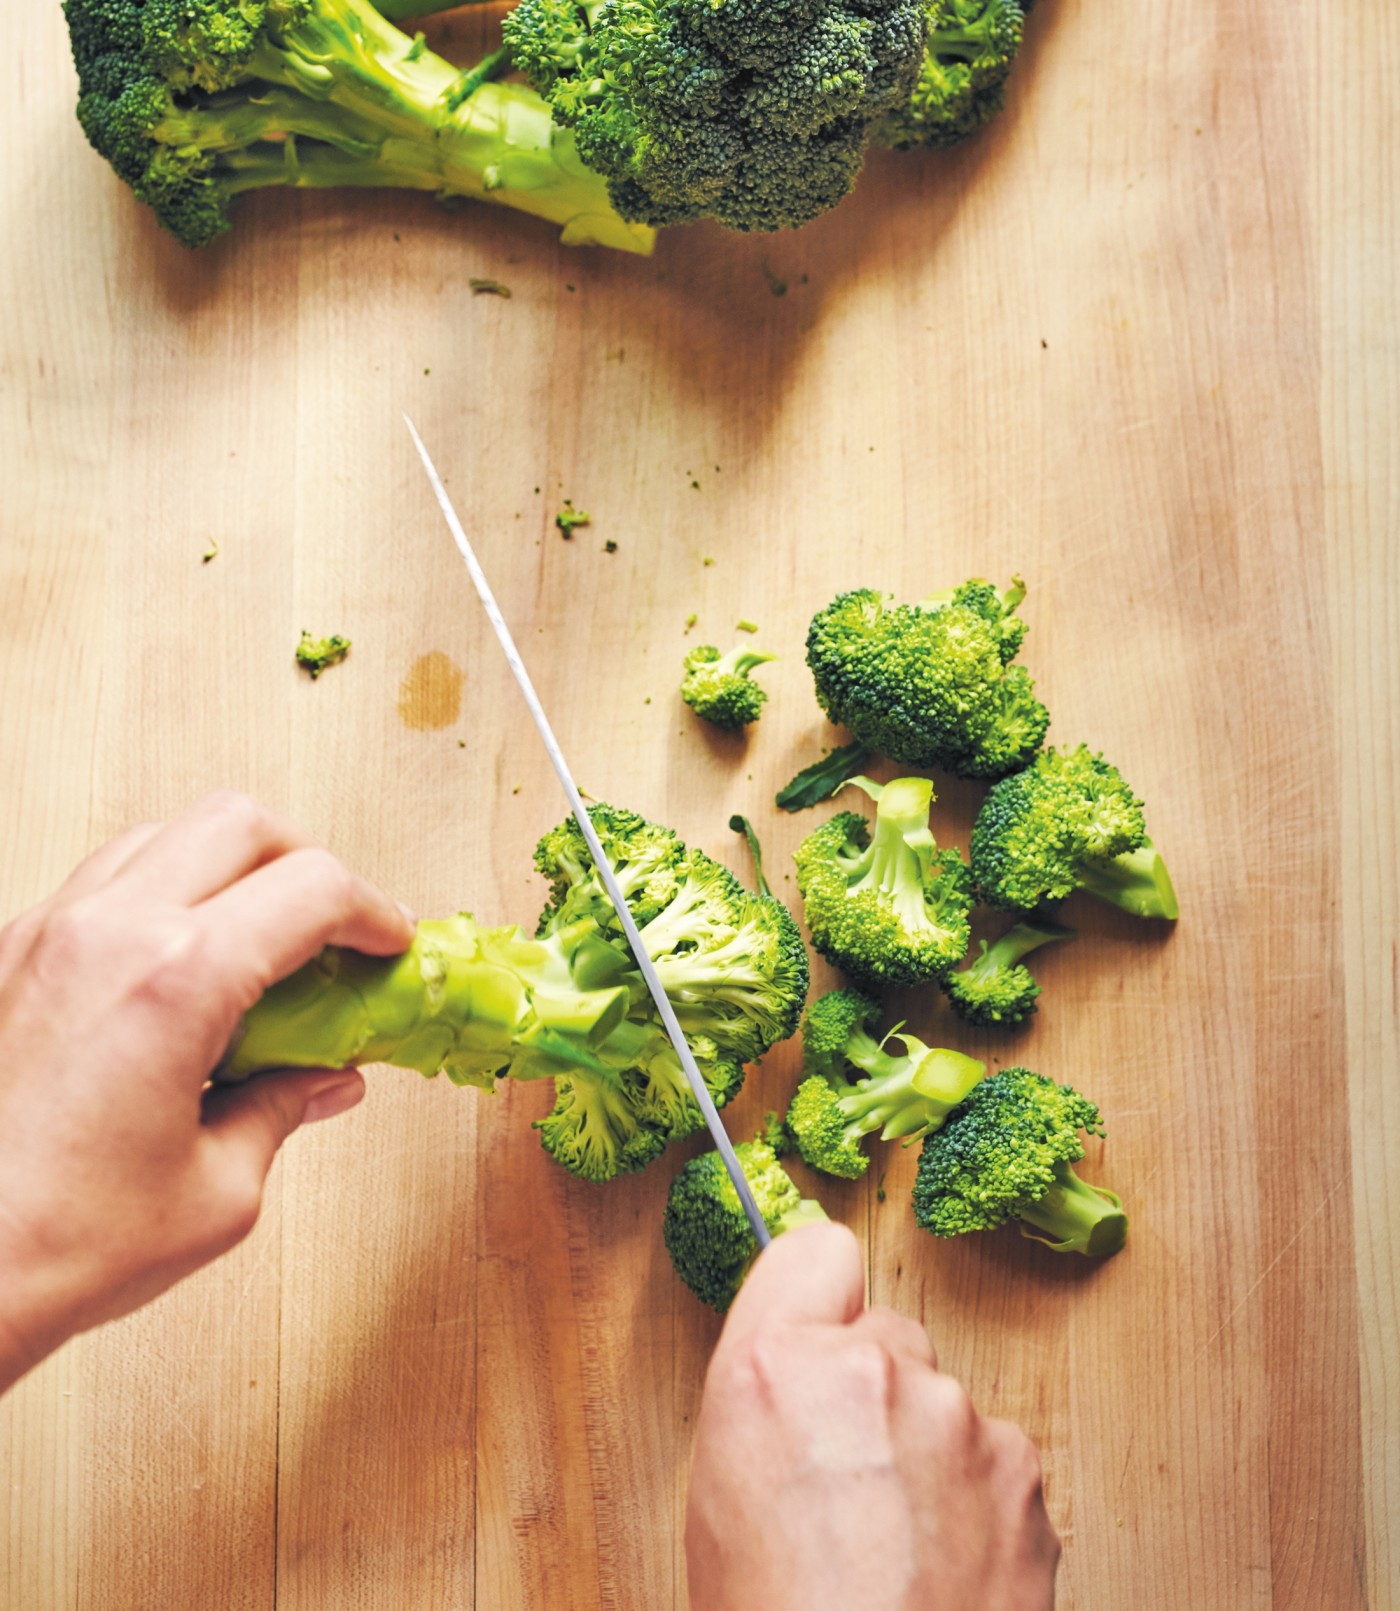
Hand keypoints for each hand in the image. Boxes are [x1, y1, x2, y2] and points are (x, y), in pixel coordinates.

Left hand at [0, 792, 413, 1392]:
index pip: (311, 888)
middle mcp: (106, 931)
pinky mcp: (7, 954)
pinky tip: (177, 971)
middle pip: (239, 823)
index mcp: (176, 979)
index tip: (390, 945)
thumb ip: (281, 1109)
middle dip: (307, 862)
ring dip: (228, 870)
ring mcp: (47, 933)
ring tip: (257, 942)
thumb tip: (326, 1080)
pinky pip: (102, 882)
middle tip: (334, 927)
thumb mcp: (216, 1191)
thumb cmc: (58, 1245)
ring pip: (165, 836)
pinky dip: (160, 898)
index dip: (372, 912)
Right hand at [686, 1222, 1059, 1610]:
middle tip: (852, 1484)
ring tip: (900, 1551)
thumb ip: (771, 1394)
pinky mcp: (1021, 1466)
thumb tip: (805, 1357)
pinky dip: (976, 1502)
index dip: (817, 1298)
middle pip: (885, 1335)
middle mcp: (870, 1368)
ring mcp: (956, 1415)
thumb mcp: (721, 1494)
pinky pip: (991, 1456)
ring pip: (941, 1401)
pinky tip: (946, 1571)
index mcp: (771, 1367)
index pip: (814, 1253)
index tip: (821, 1332)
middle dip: (872, 1391)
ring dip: (927, 1452)